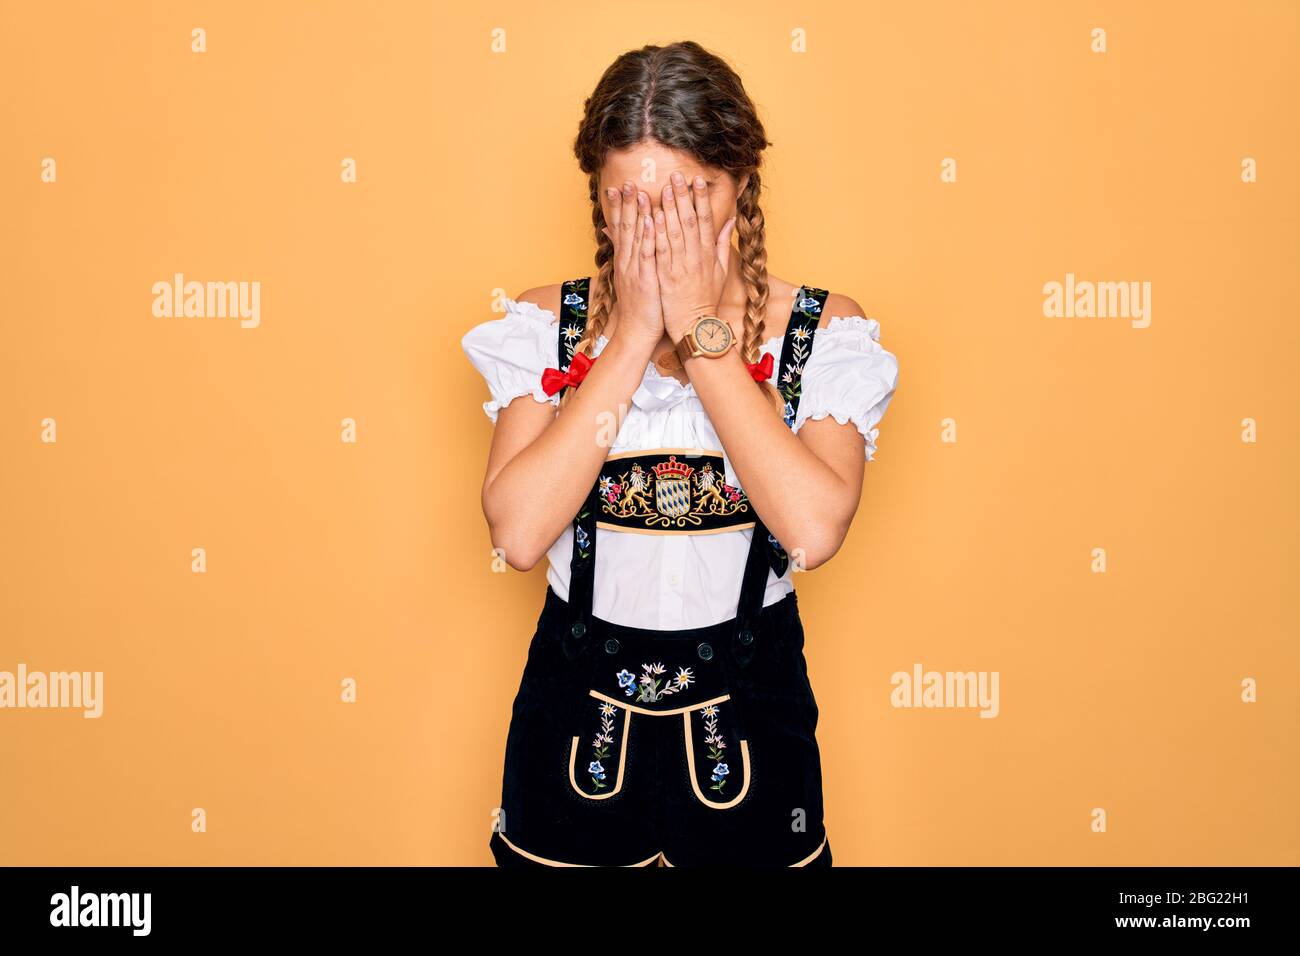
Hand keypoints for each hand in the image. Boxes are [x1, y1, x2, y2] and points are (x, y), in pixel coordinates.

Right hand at [601, 182, 662, 348]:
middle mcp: (627, 261)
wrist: (636, 331)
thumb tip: (613, 235)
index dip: (619, 207)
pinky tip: (649, 221)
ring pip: (635, 237)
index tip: (618, 186)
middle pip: (625, 227)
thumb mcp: (629, 276)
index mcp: (626, 260)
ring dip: (636, 213)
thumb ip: (625, 254)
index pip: (620, 228)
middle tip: (628, 181)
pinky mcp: (644, 279)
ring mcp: (634, 270)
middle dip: (626, 203)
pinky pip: (646, 254)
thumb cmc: (640, 304)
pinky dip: (647, 237)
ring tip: (638, 192)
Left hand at [653, 171, 736, 341]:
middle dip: (683, 196)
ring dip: (668, 208)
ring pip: (674, 231)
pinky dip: (656, 232)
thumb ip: (724, 244)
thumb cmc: (706, 299)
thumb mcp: (721, 271)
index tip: (697, 181)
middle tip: (676, 176)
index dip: (701, 199)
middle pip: (689, 220)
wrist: (695, 325)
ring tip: (663, 188)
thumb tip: (731, 220)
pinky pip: (660, 250)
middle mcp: (696, 256)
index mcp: (709, 253)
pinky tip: (651, 216)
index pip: (705, 220)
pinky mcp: (666, 275)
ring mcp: (680, 265)